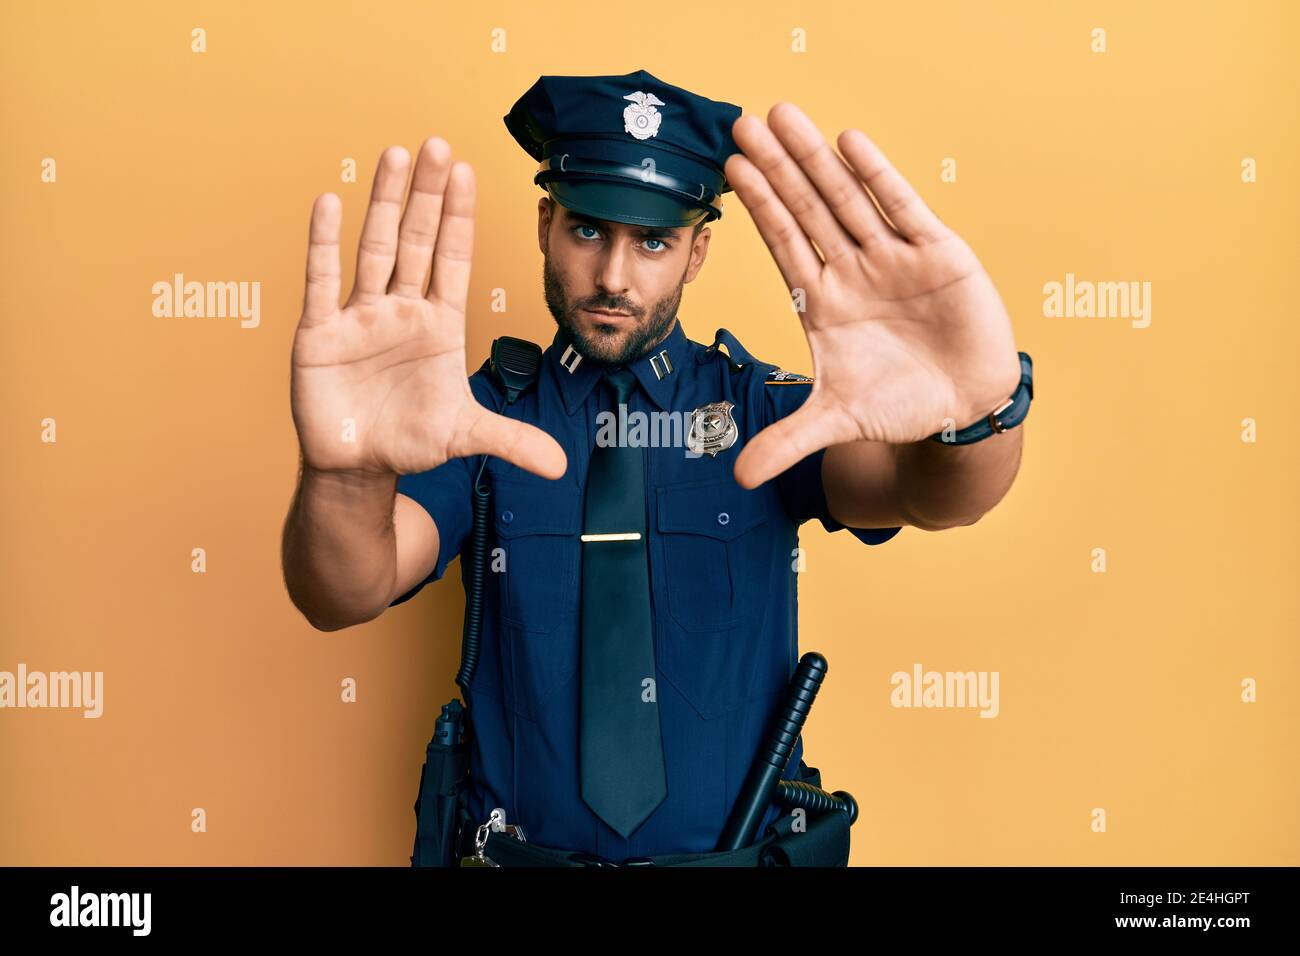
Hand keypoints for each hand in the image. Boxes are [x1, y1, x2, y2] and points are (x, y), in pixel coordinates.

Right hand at [290, 139, 565, 479]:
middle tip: (438, 144)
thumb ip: (511, 440)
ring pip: (375, 249)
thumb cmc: (410, 440)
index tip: (467, 172)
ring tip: (396, 155)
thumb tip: (560, 467)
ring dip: (385, 204)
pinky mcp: (321, 334)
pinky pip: (322, 281)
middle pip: (417, 241)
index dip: (460, 217)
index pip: (453, 258)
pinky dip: (324, 243)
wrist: (359, 466)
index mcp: (439, 324)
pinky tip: (330, 203)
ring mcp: (360, 317)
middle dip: (428, 195)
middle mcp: (401, 310)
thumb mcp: (465, 435)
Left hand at [724, 104, 1020, 489]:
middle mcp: (852, 270)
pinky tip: (850, 142)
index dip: (759, 206)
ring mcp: (891, 258)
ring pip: (846, 198)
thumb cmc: (900, 406)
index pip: (783, 243)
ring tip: (785, 116)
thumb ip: (787, 441)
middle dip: (777, 167)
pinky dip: (877, 176)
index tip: (731, 168)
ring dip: (816, 159)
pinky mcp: (936, 253)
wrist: (964, 408)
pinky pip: (902, 207)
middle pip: (806, 209)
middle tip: (744, 121)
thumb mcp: (837, 423)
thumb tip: (736, 476)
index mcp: (823, 301)